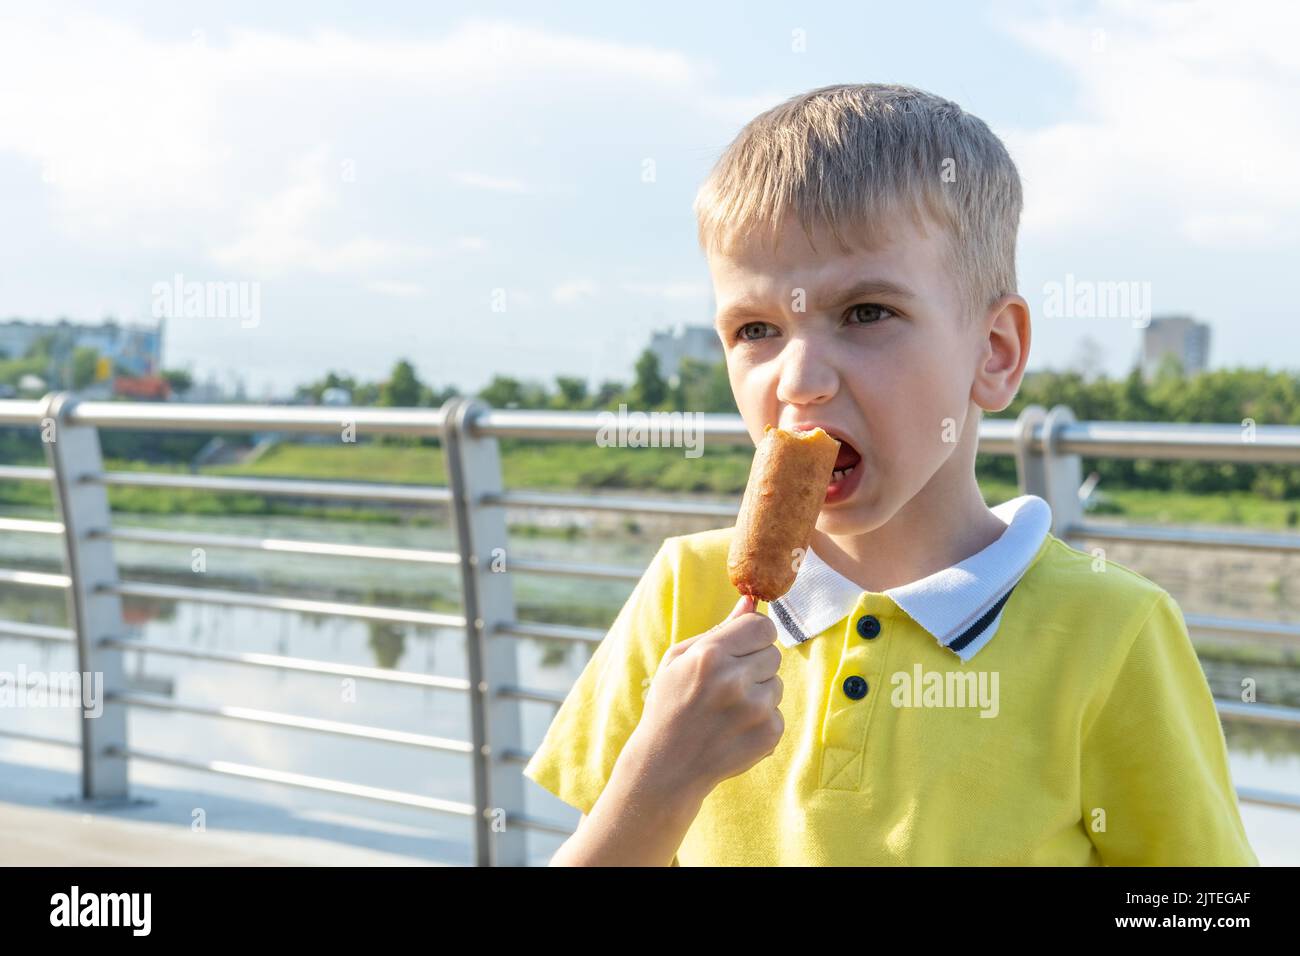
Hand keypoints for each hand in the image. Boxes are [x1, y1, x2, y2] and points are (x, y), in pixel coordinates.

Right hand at [631, 594, 784, 798]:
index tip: (743, 646)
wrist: (666, 765)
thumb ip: (720, 629)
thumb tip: (751, 601)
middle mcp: (734, 681)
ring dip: (759, 692)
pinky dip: (761, 720)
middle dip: (755, 664)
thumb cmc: (669, 705)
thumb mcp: (680, 660)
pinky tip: (734, 729)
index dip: (754, 634)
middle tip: (728, 683)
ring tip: (729, 709)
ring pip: (777, 683)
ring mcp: (754, 710)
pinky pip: (777, 712)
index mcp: (710, 655)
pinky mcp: (768, 735)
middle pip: (773, 652)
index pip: (762, 625)